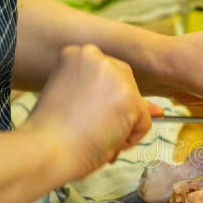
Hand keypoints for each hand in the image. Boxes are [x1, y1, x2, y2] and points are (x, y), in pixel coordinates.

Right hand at [20, 44, 151, 180]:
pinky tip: (104, 140)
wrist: (44, 150)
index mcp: (77, 53)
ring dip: (120, 128)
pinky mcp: (130, 98)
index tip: (79, 114)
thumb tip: (157, 109)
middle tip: (88, 128)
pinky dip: (129, 140)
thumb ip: (112, 97)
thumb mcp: (78, 102)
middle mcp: (97, 56)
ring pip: (136, 107)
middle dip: (115, 113)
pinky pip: (144, 124)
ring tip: (92, 134)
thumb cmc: (52, 132)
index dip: (101, 103)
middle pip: (127, 88)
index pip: (108, 78)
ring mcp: (115, 76)